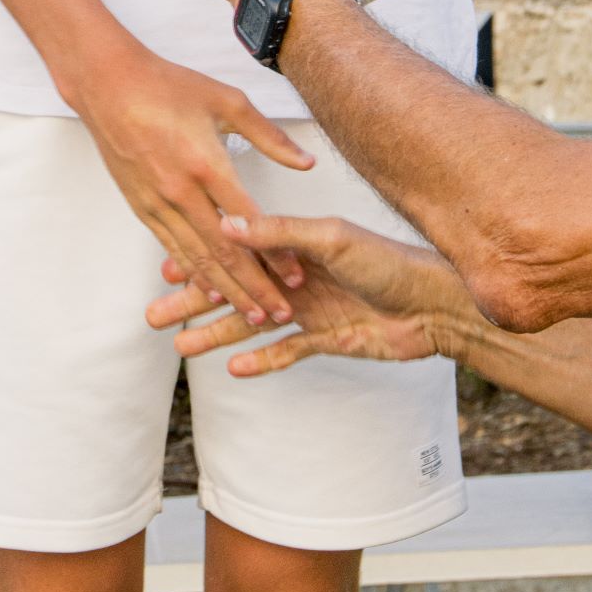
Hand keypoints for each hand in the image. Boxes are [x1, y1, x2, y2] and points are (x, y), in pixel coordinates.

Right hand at [71, 51, 314, 326]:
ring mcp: (158, 204)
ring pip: (196, 259)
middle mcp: (181, 193)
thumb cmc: (169, 86)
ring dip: (226, 291)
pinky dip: (192, 273)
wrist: (108, 85)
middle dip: (254, 288)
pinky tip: (208, 291)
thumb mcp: (227, 101)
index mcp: (207, 165)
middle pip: (224, 253)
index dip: (275, 256)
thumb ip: (270, 137)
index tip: (297, 278)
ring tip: (251, 317)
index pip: (249, 224)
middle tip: (280, 314)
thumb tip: (308, 163)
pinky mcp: (141, 208)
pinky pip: (172, 249)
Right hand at [146, 214, 469, 375]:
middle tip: (154, 315)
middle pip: (235, 289)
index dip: (202, 260)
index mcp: (296, 245)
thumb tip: (230, 222)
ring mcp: (311, 308)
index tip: (165, 269)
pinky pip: (286, 352)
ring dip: (217, 334)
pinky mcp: (328, 338)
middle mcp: (298, 275)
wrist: (437, 305)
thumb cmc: (391, 261)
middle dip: (195, 301)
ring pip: (252, 323)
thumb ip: (281, 233)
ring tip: (180, 346)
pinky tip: (232, 368)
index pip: (237, 252)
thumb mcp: (333, 238)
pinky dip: (261, 360)